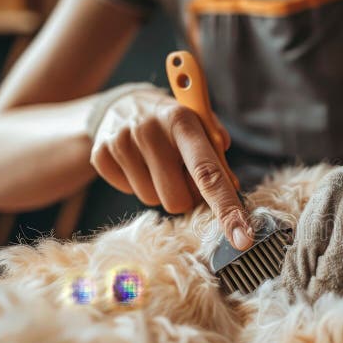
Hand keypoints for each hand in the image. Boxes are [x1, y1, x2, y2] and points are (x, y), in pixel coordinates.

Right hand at [89, 84, 253, 249]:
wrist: (124, 103)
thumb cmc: (174, 124)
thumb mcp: (200, 126)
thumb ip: (218, 156)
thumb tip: (232, 186)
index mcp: (182, 122)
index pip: (208, 174)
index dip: (227, 208)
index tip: (242, 239)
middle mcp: (149, 130)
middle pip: (177, 201)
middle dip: (186, 196)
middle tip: (181, 173)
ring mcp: (121, 142)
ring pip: (153, 201)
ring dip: (161, 190)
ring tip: (158, 163)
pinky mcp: (100, 155)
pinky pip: (129, 193)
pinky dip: (138, 184)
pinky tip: (138, 162)